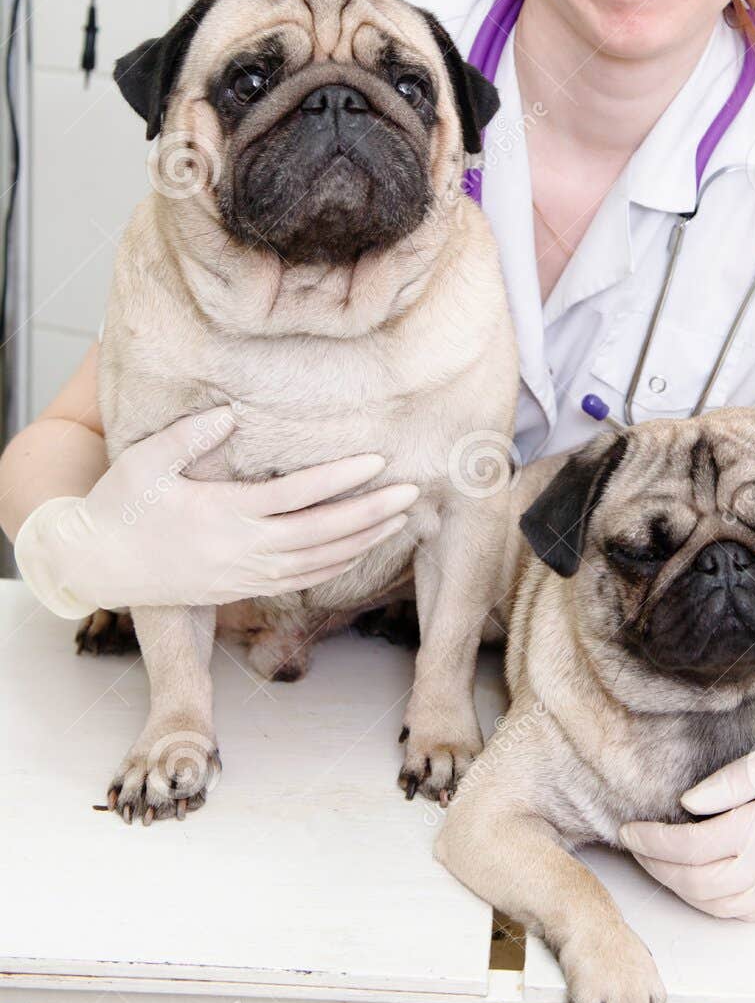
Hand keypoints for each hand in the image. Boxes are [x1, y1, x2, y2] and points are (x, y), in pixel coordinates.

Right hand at [13, 406, 418, 616]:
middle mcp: (241, 549)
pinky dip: (336, 565)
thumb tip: (229, 413)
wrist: (95, 564)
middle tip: (412, 491)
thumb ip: (187, 437)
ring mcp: (244, 574)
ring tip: (400, 517)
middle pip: (321, 533)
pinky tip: (361, 548)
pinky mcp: (241, 589)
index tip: (375, 461)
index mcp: (223, 514)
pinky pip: (301, 580)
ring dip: (363, 541)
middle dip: (370, 512)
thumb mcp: (144, 462)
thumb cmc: (120, 505)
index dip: (339, 480)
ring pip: (318, 562)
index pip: (295, 496)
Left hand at [618, 706, 754, 921]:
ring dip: (682, 890)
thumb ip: (734, 782)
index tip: (629, 828)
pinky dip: (714, 904)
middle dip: (657, 869)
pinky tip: (704, 882)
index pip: (689, 850)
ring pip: (720, 907)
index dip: (651, 843)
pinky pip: (748, 914)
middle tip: (636, 845)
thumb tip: (687, 804)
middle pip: (697, 886)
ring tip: (662, 862)